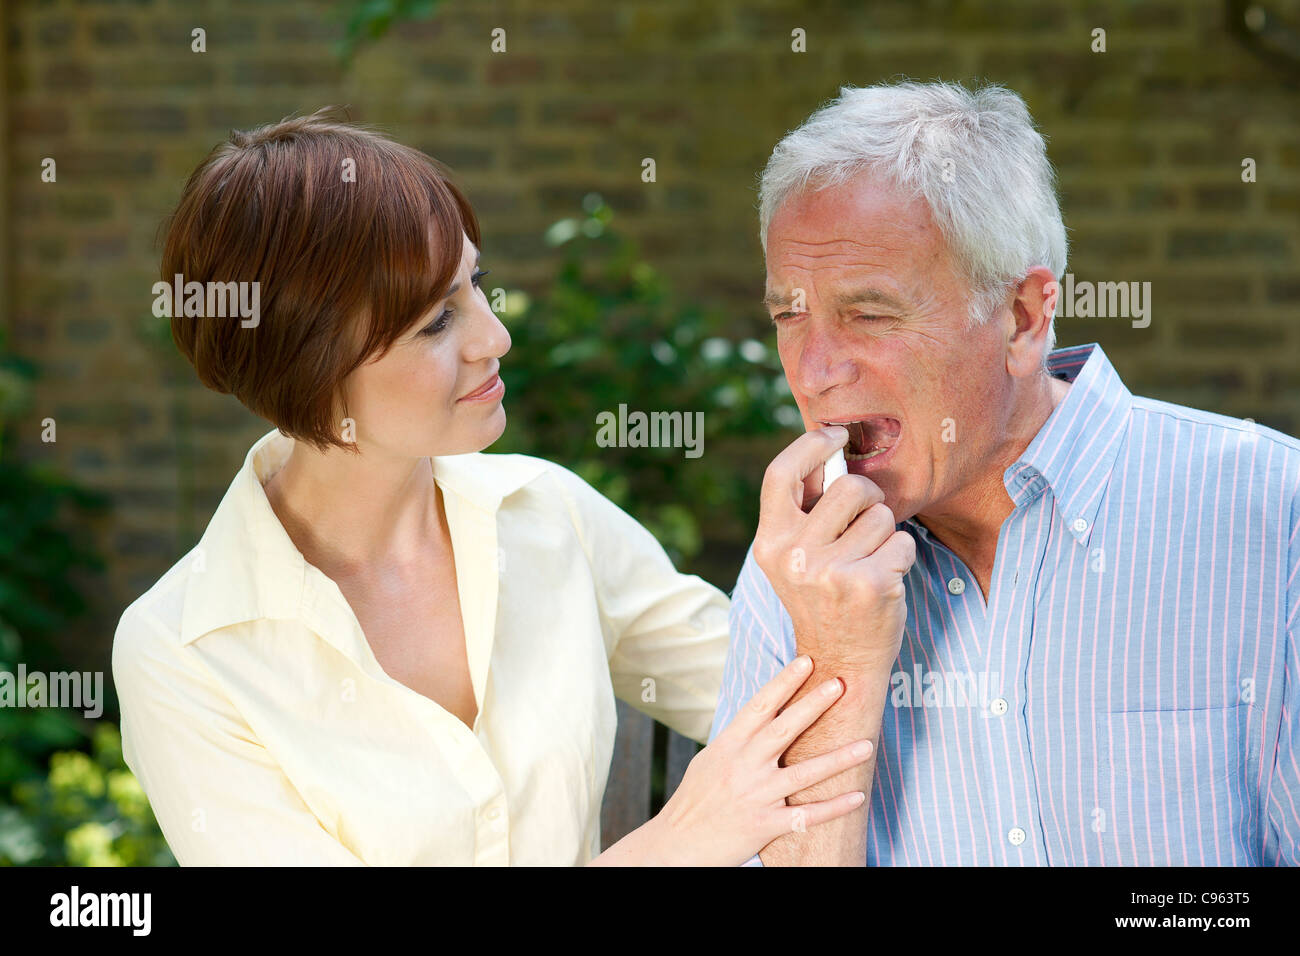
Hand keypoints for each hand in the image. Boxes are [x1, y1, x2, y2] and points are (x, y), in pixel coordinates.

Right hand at [650, 655, 874, 865]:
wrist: (676, 844)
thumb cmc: (693, 800)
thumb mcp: (710, 760)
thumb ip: (738, 740)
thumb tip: (763, 715)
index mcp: (728, 746)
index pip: (760, 706)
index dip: (784, 682)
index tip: (806, 662)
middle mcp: (743, 767)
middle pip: (784, 730)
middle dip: (813, 705)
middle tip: (840, 684)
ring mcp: (755, 796)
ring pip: (804, 774)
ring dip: (838, 759)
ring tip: (867, 745)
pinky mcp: (764, 826)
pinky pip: (806, 816)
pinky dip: (833, 807)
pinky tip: (857, 796)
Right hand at [752, 426, 915, 667]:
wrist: (839, 661)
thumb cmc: (823, 599)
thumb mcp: (794, 557)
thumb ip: (803, 511)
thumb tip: (829, 451)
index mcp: (770, 544)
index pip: (780, 474)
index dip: (809, 445)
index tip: (834, 435)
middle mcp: (795, 556)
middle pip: (847, 487)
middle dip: (867, 496)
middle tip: (865, 521)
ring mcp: (832, 572)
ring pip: (880, 514)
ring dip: (884, 531)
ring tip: (869, 560)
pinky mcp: (871, 584)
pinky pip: (901, 541)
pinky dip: (901, 556)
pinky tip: (885, 579)